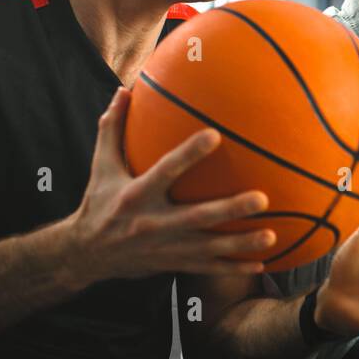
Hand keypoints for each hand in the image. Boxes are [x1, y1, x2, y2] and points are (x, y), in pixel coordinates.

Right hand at [62, 87, 276, 286]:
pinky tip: (262, 265)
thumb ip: (113, 128)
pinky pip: (208, 268)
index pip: (165, 171)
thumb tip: (124, 90)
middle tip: (263, 198)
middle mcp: (152, 223)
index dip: (189, 154)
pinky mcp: (173, 264)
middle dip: (230, 209)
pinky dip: (234, 268)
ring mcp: (165, 248)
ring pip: (209, 248)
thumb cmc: (99, 201)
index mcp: (136, 195)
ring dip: (241, 244)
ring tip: (272, 234)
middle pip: (197, 217)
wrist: (86, 255)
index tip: (215, 135)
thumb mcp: (101, 165)